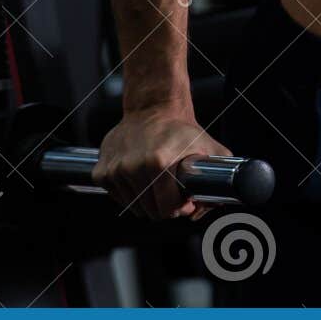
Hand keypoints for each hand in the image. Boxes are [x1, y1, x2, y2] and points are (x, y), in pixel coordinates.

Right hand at [94, 108, 231, 221]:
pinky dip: (129, 192)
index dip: (178, 208)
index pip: (166, 209)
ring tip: (156, 181)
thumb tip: (205, 208)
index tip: (183, 201)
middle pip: (149, 210)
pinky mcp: (101, 171)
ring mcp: (114, 170)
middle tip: (171, 191)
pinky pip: (117, 197)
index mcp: (158, 163)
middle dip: (163, 205)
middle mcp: (132, 167)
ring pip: (133, 206)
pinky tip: (140, 177)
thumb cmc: (180, 130)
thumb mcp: (210, 149)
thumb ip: (219, 178)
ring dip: (145, 199)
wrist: (153, 108)